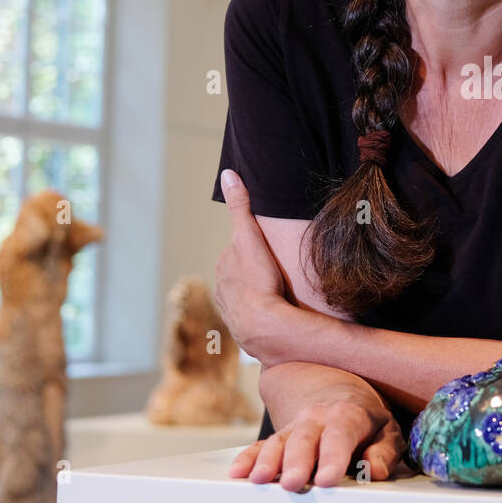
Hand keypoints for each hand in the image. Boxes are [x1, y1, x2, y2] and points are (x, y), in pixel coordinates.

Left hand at [215, 169, 289, 359]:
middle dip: (254, 274)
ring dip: (258, 296)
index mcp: (223, 266)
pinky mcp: (243, 330)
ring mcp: (231, 311)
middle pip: (240, 275)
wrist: (262, 324)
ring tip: (279, 296)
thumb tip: (228, 173)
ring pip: (245, 297)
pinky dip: (261, 315)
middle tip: (277, 274)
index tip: (270, 252)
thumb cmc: (257, 279)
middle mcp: (222, 288)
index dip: (255, 249)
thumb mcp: (250, 236)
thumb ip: (239, 206)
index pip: (238, 251)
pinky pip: (252, 318)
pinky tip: (275, 315)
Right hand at [228, 389, 406, 490]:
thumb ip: (384, 451)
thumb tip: (376, 469)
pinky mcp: (279, 438)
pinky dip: (248, 458)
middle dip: (297, 462)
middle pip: (304, 439)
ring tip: (261, 479)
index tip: (327, 479)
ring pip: (279, 442)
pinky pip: (260, 446)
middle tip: (293, 483)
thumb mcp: (387, 431)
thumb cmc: (367, 421)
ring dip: (268, 461)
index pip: (339, 436)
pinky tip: (239, 473)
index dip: (333, 457)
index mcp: (347, 416)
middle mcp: (316, 419)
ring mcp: (294, 428)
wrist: (341, 394)